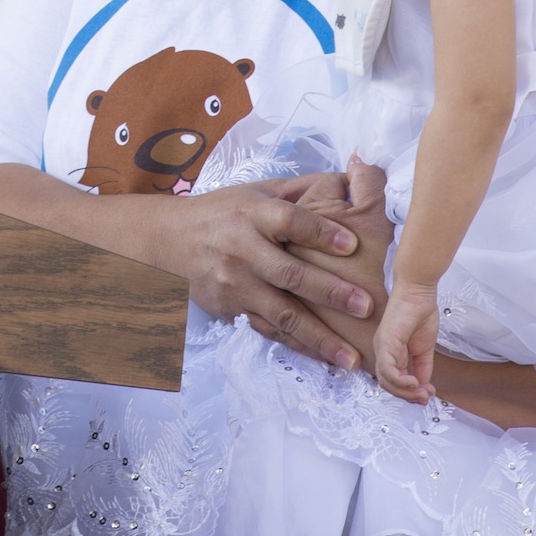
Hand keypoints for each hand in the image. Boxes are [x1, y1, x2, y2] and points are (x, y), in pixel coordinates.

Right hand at [178, 173, 377, 368]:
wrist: (170, 240)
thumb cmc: (225, 212)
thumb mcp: (256, 191)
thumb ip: (300, 190)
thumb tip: (350, 177)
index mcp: (252, 214)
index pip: (289, 221)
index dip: (321, 232)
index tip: (353, 244)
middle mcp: (243, 249)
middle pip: (290, 273)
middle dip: (330, 291)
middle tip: (366, 305)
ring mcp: (235, 284)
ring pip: (282, 313)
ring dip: (319, 336)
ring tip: (351, 356)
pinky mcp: (230, 310)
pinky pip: (269, 331)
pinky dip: (299, 346)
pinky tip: (325, 357)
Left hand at [375, 278, 439, 403]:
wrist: (419, 292)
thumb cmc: (420, 314)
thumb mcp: (424, 349)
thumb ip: (423, 368)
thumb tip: (424, 388)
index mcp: (391, 353)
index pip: (394, 382)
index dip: (410, 393)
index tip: (429, 395)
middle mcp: (383, 351)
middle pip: (388, 385)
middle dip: (408, 396)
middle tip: (426, 398)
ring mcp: (382, 347)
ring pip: (385, 381)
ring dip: (405, 392)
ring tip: (422, 392)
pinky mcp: (386, 342)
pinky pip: (387, 369)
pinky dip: (400, 381)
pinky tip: (414, 383)